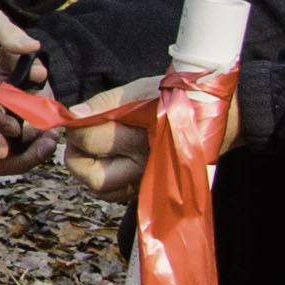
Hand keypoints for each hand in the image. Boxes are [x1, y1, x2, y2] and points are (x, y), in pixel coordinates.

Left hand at [53, 75, 167, 206]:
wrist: (211, 116)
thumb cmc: (176, 98)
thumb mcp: (141, 91)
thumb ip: (105, 103)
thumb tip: (73, 115)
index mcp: (143, 138)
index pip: (91, 139)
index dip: (76, 128)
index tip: (76, 118)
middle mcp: (145, 167)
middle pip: (93, 176)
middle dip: (76, 155)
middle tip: (80, 137)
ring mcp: (147, 182)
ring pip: (101, 189)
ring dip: (86, 170)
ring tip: (91, 147)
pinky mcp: (148, 189)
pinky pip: (114, 193)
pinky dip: (102, 179)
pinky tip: (105, 159)